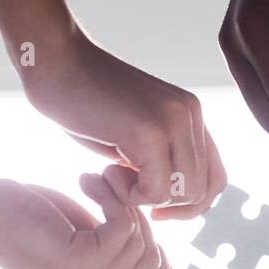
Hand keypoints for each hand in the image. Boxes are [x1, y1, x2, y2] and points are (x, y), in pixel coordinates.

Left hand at [0, 175, 170, 268]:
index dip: (155, 250)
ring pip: (141, 245)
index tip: (128, 215)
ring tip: (95, 180)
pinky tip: (88, 181)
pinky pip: (124, 229)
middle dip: (140, 220)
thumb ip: (124, 262)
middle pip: (154, 266)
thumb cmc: (29, 218)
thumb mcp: (88, 244)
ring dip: (123, 201)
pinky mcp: (79, 267)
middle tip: (109, 187)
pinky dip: (113, 198)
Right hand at [22, 29, 226, 218]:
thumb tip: (172, 198)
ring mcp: (173, 121)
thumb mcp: (132, 134)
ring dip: (144, 198)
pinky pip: (155, 190)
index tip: (156, 208)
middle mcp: (189, 115)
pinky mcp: (150, 131)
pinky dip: (129, 195)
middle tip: (125, 187)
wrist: (52, 59)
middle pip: (202, 190)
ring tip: (112, 175)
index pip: (215, 178)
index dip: (191, 205)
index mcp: (189, 115)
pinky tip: (105, 171)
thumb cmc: (81, 99)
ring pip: (183, 193)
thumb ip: (159, 159)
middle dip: (166, 205)